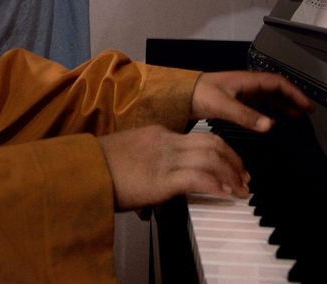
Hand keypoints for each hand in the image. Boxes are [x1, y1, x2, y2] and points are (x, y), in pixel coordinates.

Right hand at [96, 125, 249, 210]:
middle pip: (213, 143)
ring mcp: (165, 159)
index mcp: (159, 134)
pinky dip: (216, 184)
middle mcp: (166, 142)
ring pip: (212, 157)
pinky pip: (198, 178)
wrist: (82, 169)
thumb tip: (156, 179)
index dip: (221, 151)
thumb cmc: (98, 166)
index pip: (200, 137)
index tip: (230, 165)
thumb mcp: (128, 155)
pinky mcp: (162, 179)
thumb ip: (146, 161)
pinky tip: (225, 193)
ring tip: (241, 189)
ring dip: (231, 174)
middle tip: (244, 177)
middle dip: (234, 160)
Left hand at [190, 71, 313, 132]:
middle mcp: (247, 83)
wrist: (180, 95)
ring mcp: (242, 90)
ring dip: (283, 102)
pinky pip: (259, 101)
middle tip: (307, 110)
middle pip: (277, 87)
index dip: (294, 93)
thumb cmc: (199, 95)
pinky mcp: (235, 99)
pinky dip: (270, 108)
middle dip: (293, 97)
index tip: (306, 106)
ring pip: (269, 94)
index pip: (278, 83)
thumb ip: (245, 116)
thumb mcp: (223, 106)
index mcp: (247, 80)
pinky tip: (271, 117)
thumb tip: (269, 125)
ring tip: (296, 114)